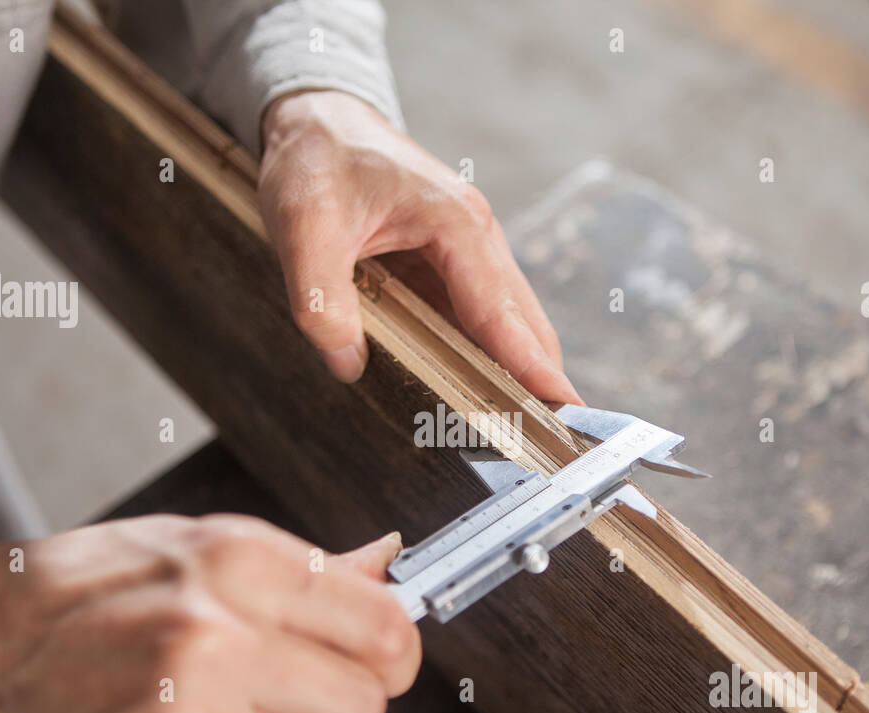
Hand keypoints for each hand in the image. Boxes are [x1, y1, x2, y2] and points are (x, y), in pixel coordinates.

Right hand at [0, 514, 419, 712]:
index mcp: (238, 568)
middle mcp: (216, 645)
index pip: (385, 631)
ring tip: (213, 711)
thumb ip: (305, 568)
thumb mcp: (198, 543)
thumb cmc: (80, 591)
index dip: (393, 652)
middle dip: (337, 703)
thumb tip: (386, 569)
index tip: (381, 658)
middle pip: (362, 710)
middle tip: (288, 686)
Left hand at [258, 90, 580, 404]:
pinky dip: (495, 351)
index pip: (501, 311)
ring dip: (522, 368)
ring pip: (511, 319)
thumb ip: (320, 299)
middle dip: (540, 379)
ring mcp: (472, 247)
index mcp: (455, 223)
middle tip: (555, 441)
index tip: (566, 408)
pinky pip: (486, 313)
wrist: (318, 116)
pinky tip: (493, 387)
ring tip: (532, 427)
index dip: (532, 365)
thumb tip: (347, 364)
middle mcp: (478, 236)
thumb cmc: (316, 160)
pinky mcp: (456, 259)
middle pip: (524, 322)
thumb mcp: (302, 226)